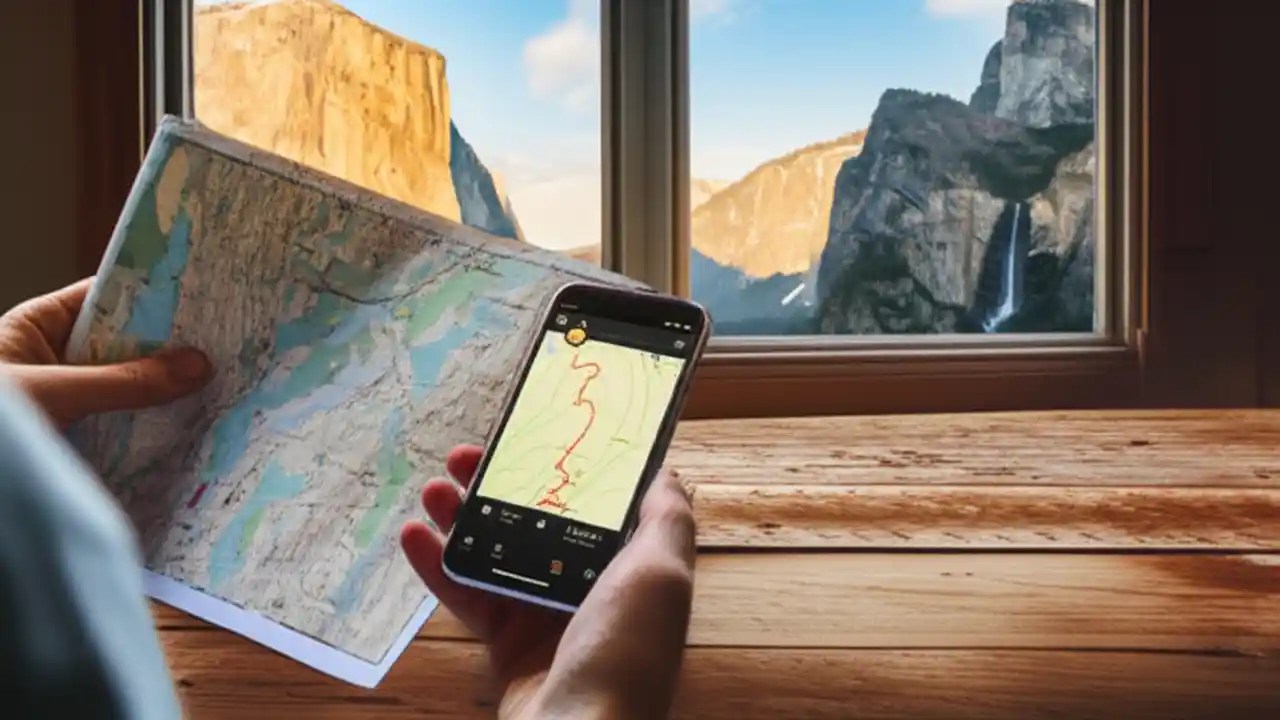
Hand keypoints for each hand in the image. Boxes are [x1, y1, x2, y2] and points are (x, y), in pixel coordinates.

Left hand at [0, 278, 213, 424]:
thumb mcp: (50, 394)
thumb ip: (123, 382)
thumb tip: (197, 365)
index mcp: (35, 328)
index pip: (107, 298)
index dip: (156, 295)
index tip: (210, 298)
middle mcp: (53, 362)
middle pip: (124, 346)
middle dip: (170, 350)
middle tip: (230, 347)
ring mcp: (66, 404)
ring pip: (126, 391)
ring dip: (165, 394)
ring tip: (224, 386)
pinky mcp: (75, 444)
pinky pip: (121, 429)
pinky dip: (152, 431)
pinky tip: (191, 430)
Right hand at [402, 446, 695, 719]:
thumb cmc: (625, 656)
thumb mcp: (661, 575)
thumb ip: (665, 520)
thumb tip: (665, 472)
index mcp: (634, 568)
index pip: (600, 504)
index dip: (570, 467)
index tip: (538, 432)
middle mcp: (593, 590)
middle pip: (542, 521)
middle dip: (503, 484)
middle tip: (467, 454)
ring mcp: (547, 618)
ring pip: (499, 553)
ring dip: (463, 517)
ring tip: (435, 486)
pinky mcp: (508, 645)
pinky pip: (469, 596)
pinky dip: (439, 567)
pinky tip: (414, 535)